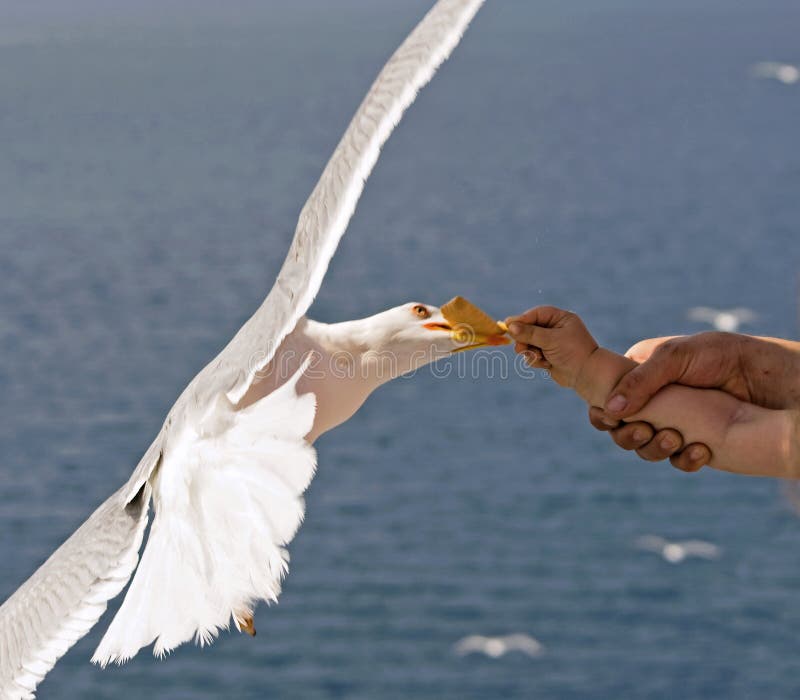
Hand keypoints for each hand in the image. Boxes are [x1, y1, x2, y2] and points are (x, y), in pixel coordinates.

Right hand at [505, 306, 598, 388]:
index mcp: (561, 319)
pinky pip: (532, 355)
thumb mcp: (551, 339)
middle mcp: (555, 329)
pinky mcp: (548, 356)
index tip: (508, 324)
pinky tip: (546, 364)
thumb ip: (530, 333)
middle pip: (530, 328)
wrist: (586, 375)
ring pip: (529, 343)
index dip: (522, 319)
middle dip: (524, 339)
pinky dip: (536, 360)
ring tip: (536, 357)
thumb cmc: (573, 352)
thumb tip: (510, 326)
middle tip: (520, 347)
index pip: (537, 314)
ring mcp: (551, 343)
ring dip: (530, 351)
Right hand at [592, 332, 799, 470]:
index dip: (603, 413)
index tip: (609, 419)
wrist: (770, 378)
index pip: (607, 398)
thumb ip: (640, 380)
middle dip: (628, 435)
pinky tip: (700, 450)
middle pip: (621, 429)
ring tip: (674, 438)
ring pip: (645, 448)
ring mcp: (674, 423)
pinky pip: (678, 461)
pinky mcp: (695, 443)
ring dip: (654, 448)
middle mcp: (653, 401)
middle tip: (646, 429)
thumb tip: (609, 409)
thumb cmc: (722, 355)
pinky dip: (684, 460)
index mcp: (640, 374)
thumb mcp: (675, 356)